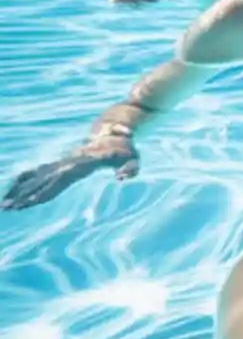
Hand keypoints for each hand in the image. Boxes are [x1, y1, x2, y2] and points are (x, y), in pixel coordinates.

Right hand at [1, 125, 138, 209]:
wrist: (115, 130)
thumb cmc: (126, 148)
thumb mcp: (134, 158)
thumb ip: (131, 168)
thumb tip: (122, 177)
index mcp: (83, 164)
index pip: (61, 180)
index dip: (46, 190)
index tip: (31, 201)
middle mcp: (69, 163)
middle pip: (43, 180)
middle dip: (25, 194)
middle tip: (8, 207)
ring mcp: (62, 162)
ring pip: (36, 177)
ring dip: (19, 190)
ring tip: (4, 204)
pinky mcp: (60, 163)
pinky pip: (38, 173)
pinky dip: (24, 181)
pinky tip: (11, 191)